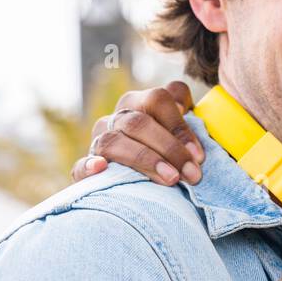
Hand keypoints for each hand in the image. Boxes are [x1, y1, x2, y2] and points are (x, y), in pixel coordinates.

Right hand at [71, 81, 204, 185]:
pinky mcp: (86, 167)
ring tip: (170, 179)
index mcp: (144, 103)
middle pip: (139, 122)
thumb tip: (201, 147)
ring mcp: (100, 139)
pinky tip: (101, 169)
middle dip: (169, 149)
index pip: (159, 98)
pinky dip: (88, 166)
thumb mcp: (186, 140)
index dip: (180, 125)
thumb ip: (192, 130)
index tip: (199, 155)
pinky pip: (80, 165)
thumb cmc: (173, 158)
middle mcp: (120, 116)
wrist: (143, 182)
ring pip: (113, 141)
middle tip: (193, 174)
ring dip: (144, 159)